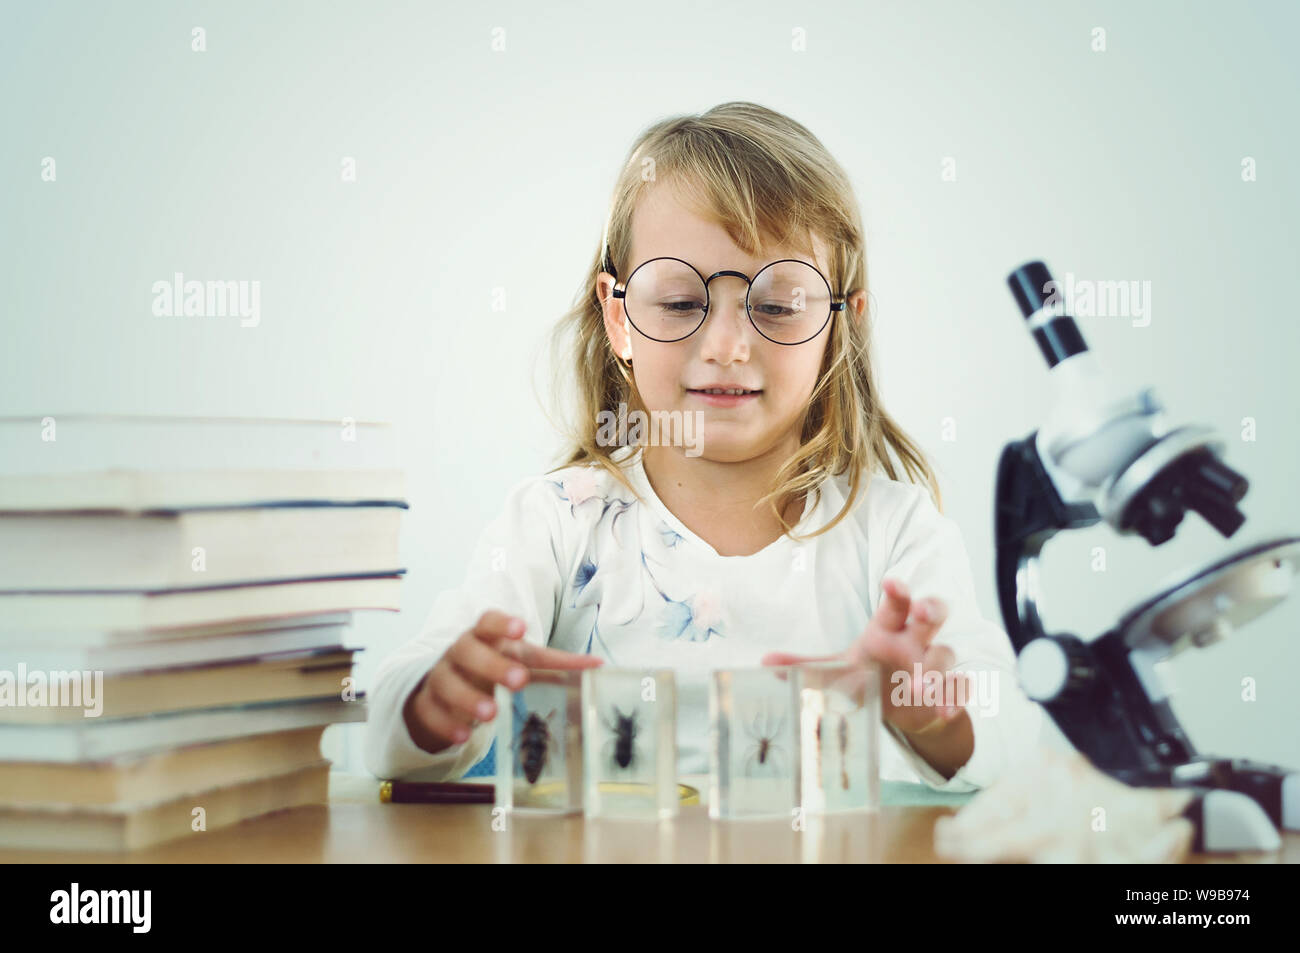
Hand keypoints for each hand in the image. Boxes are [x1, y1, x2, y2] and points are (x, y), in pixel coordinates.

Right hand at [403, 609, 602, 754]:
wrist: (444, 690)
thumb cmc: (493, 667)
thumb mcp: (523, 662)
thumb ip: (557, 664)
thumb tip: (599, 665)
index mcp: (484, 636)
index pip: (487, 621)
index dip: (502, 623)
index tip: (522, 628)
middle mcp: (459, 652)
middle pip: (467, 650)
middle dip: (492, 665)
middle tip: (518, 681)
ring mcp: (439, 677)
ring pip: (446, 681)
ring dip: (468, 697)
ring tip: (490, 715)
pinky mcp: (426, 704)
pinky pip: (430, 712)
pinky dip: (446, 724)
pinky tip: (463, 736)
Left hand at [762, 577, 965, 736]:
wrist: (902, 707)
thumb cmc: (870, 675)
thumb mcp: (836, 670)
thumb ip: (804, 665)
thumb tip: (763, 663)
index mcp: (887, 629)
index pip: (896, 603)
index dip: (897, 591)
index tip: (892, 583)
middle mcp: (914, 640)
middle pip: (932, 615)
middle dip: (931, 611)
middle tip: (924, 613)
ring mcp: (933, 664)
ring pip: (945, 654)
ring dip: (936, 669)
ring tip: (920, 687)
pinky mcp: (947, 690)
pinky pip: (959, 689)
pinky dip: (955, 698)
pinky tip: (945, 709)